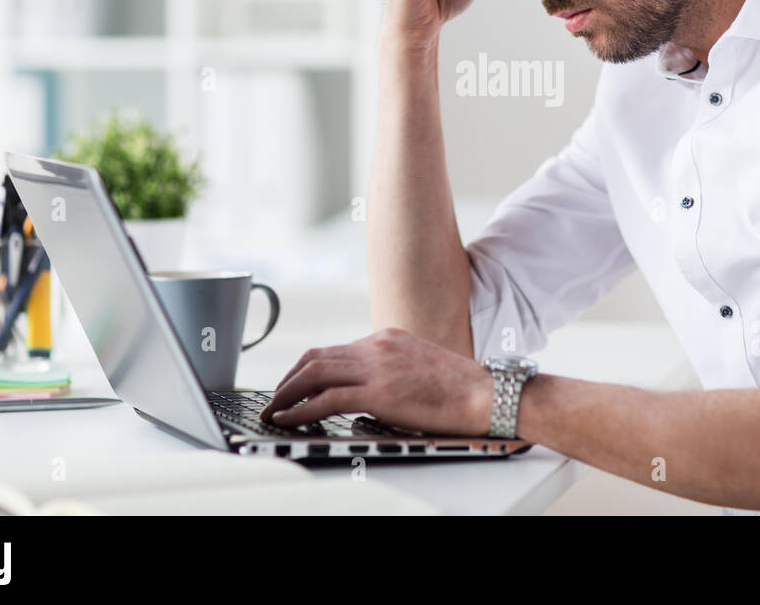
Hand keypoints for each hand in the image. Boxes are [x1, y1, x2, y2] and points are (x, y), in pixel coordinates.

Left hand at [259, 328, 495, 435]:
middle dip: (288, 379)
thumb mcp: (418, 368)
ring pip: (314, 373)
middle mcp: (378, 346)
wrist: (486, 394)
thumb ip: (390, 372)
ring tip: (273, 411)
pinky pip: (327, 399)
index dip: (307, 369)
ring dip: (286, 393)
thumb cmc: (460, 389)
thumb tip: (367, 395)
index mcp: (387, 338)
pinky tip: (289, 420)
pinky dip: (301, 409)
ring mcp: (378, 366)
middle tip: (274, 399)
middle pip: (316, 356)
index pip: (335, 350)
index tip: (294, 385)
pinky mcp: (380, 391)